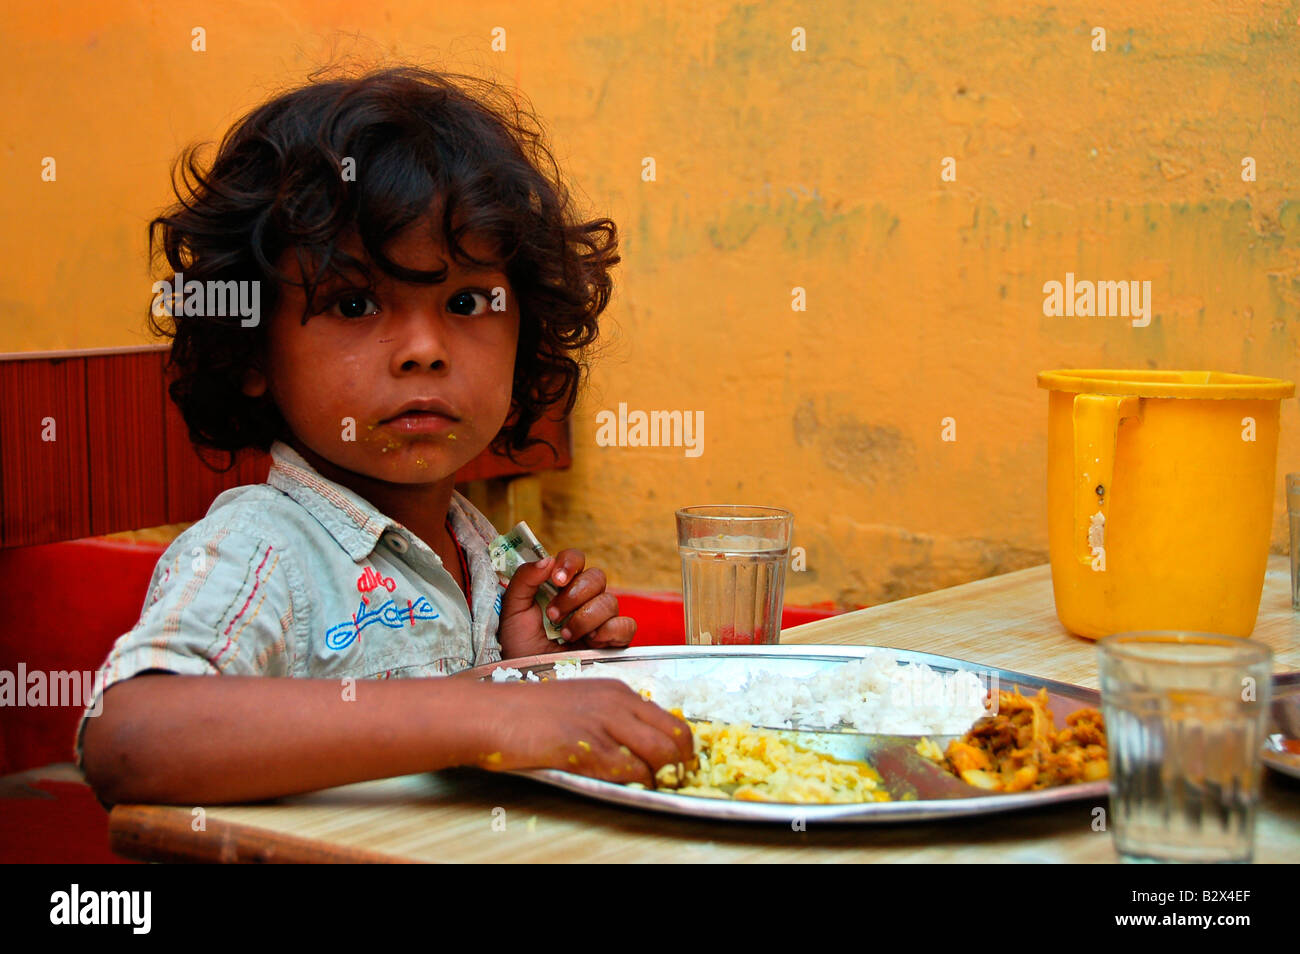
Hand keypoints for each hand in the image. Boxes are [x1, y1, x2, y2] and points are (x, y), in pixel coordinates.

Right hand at [476, 679, 694, 785]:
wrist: (492, 714)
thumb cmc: (527, 713)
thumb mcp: (579, 704)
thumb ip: (609, 719)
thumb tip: (637, 747)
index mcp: (618, 691)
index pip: (672, 720)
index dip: (681, 748)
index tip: (676, 767)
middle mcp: (618, 702)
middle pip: (677, 737)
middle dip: (680, 766)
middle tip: (670, 783)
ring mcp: (605, 723)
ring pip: (662, 755)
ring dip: (661, 777)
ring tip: (649, 787)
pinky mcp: (589, 746)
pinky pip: (632, 771)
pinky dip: (635, 785)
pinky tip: (622, 786)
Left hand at [496, 548, 636, 658]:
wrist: (528, 677)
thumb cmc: (519, 644)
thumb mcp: (512, 609)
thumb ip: (525, 579)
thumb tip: (548, 561)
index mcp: (561, 586)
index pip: (575, 559)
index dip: (570, 564)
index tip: (557, 580)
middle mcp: (585, 598)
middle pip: (597, 577)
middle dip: (574, 596)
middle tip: (553, 616)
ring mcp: (601, 619)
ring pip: (610, 601)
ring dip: (585, 619)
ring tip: (565, 636)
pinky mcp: (614, 640)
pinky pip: (625, 625)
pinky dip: (609, 631)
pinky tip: (591, 642)